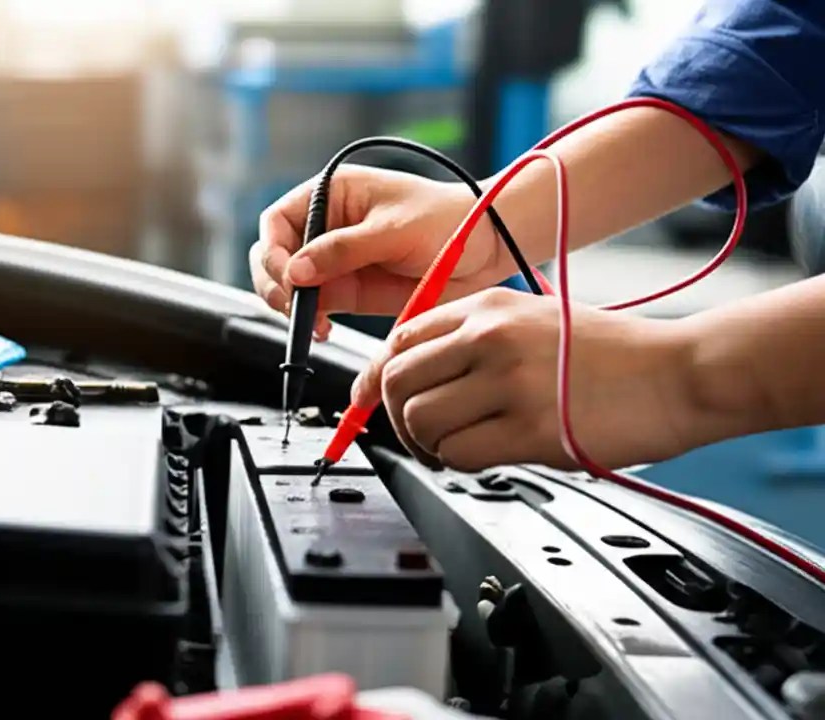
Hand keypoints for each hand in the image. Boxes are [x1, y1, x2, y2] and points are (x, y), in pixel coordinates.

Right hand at [249, 165, 509, 339]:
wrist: (485, 249)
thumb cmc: (446, 219)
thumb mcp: (392, 229)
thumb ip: (342, 250)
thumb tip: (295, 271)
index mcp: (331, 194)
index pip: (278, 220)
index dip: (273, 249)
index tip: (288, 275)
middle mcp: (325, 226)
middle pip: (273, 254)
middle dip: (275, 282)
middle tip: (294, 304)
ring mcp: (334, 261)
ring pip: (287, 285)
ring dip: (290, 306)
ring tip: (312, 320)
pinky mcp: (347, 291)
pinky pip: (313, 307)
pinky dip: (309, 321)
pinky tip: (323, 328)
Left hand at [351, 288, 699, 471]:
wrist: (679, 374)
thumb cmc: (613, 355)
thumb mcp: (534, 321)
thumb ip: (474, 338)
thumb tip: (413, 372)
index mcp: (487, 308)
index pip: (399, 339)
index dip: (375, 376)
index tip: (371, 400)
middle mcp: (490, 338)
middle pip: (396, 380)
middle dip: (395, 416)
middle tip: (418, 435)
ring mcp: (509, 383)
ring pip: (419, 420)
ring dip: (426, 445)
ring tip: (453, 449)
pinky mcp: (530, 430)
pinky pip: (458, 454)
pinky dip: (458, 464)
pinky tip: (481, 458)